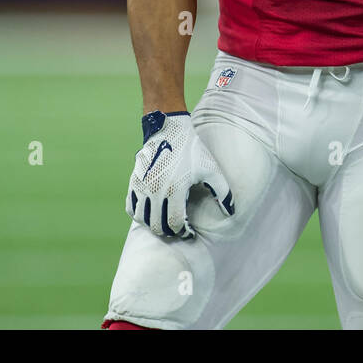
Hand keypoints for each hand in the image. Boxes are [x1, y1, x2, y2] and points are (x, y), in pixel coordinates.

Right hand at [126, 110, 234, 237]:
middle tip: (178, 229)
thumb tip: (231, 211)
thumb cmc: (192, 150)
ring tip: (165, 222)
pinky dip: (139, 215)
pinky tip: (151, 212)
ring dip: (154, 225)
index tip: (189, 232)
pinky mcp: (134, 181)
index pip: (174, 223)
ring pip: (142, 219)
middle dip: (169, 232)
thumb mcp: (211, 169)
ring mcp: (142, 186)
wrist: (169, 129)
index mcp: (175, 188)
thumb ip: (223, 192)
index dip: (183, 232)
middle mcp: (155, 190)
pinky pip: (131, 207)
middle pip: (157, 226)